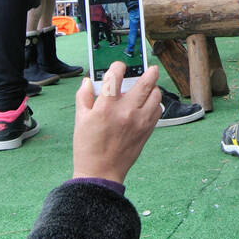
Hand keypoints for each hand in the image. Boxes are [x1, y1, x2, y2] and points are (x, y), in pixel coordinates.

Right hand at [72, 62, 161, 184]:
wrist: (101, 172)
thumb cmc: (88, 147)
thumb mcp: (80, 120)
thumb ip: (84, 97)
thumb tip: (88, 81)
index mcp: (106, 107)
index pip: (115, 76)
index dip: (118, 67)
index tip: (119, 67)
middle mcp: (125, 111)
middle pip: (145, 83)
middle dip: (150, 72)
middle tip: (152, 68)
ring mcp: (139, 121)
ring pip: (156, 96)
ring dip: (153, 88)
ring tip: (148, 88)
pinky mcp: (147, 131)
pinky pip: (158, 110)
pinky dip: (155, 104)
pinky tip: (148, 105)